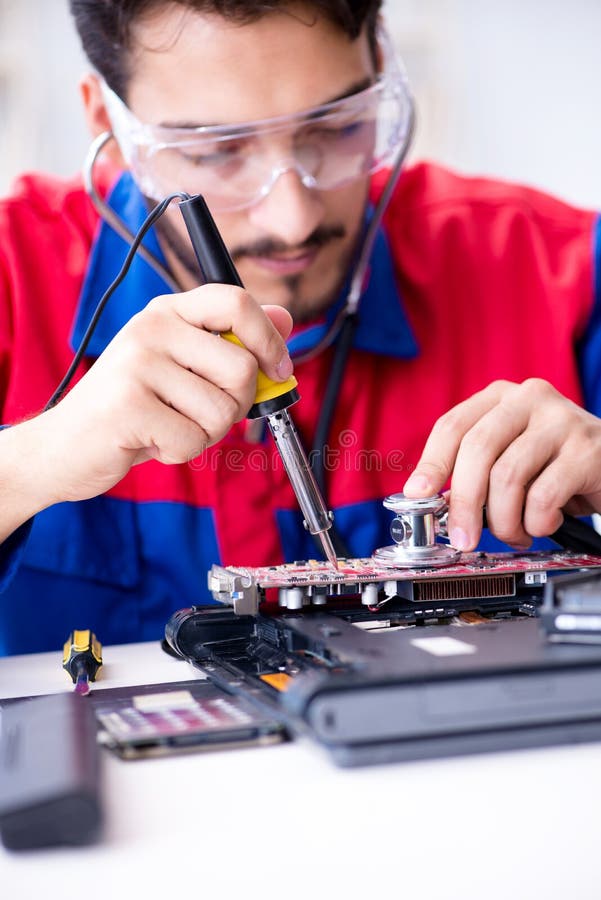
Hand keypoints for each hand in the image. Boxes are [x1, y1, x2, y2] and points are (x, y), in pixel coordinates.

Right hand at [24, 284, 292, 507]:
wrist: (64, 445)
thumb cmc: (134, 408)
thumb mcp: (184, 367)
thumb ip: (232, 342)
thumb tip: (286, 318)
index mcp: (168, 312)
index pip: (236, 302)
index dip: (270, 338)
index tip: (280, 369)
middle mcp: (151, 328)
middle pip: (242, 368)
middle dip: (236, 405)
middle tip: (199, 413)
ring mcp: (137, 364)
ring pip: (222, 411)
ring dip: (205, 433)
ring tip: (168, 425)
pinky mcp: (128, 405)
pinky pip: (193, 440)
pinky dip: (180, 452)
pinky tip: (150, 440)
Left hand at [403, 379, 600, 550]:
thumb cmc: (557, 467)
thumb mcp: (511, 462)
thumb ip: (475, 474)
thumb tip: (436, 503)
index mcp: (500, 398)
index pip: (452, 426)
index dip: (431, 463)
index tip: (417, 495)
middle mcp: (528, 398)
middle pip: (476, 449)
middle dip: (464, 502)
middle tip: (463, 538)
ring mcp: (560, 419)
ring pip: (508, 476)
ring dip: (504, 520)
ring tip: (516, 533)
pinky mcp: (587, 449)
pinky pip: (543, 496)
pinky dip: (537, 522)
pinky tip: (545, 523)